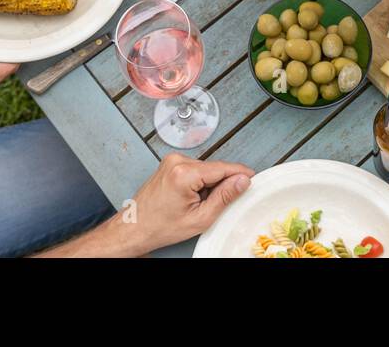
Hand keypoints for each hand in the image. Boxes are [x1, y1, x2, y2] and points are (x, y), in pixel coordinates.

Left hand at [113, 154, 252, 255]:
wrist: (135, 227)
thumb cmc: (161, 226)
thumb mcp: (200, 218)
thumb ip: (224, 197)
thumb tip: (242, 180)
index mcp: (184, 173)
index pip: (222, 168)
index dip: (240, 173)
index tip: (253, 177)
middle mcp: (177, 160)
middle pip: (214, 168)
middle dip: (222, 184)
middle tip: (219, 205)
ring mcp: (172, 160)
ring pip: (206, 169)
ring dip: (210, 184)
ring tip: (199, 204)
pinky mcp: (170, 163)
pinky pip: (195, 169)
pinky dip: (199, 182)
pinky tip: (192, 197)